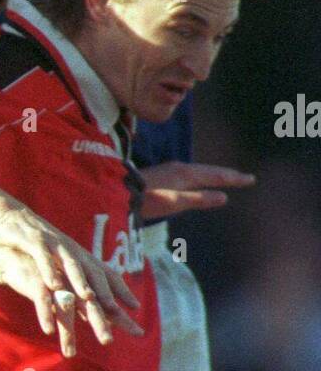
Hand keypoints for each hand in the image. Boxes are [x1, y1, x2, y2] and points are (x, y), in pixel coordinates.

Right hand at [0, 209, 142, 354]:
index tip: (136, 308)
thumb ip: (75, 283)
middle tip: (116, 313)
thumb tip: (91, 305)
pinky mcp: (35, 241)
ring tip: (88, 297)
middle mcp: (74, 251)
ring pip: (72, 265)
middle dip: (105, 295)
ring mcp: (56, 245)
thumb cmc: (40, 247)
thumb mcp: (60, 265)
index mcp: (81, 257)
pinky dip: (49, 271)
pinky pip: (44, 259)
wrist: (13, 219)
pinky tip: (52, 285)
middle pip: (94, 275)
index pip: (107, 274)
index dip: (122, 290)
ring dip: (81, 281)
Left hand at [140, 162, 254, 219]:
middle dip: (228, 175)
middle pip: (209, 171)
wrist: (119, 191)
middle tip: (245, 178)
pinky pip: (191, 174)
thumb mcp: (174, 203)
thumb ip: (199, 199)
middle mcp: (181, 168)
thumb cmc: (147, 200)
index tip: (250, 179)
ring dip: (215, 175)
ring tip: (226, 178)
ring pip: (200, 172)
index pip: (216, 176)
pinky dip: (202, 177)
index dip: (234, 178)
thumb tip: (224, 197)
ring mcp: (171, 170)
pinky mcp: (163, 174)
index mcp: (186, 174)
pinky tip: (197, 182)